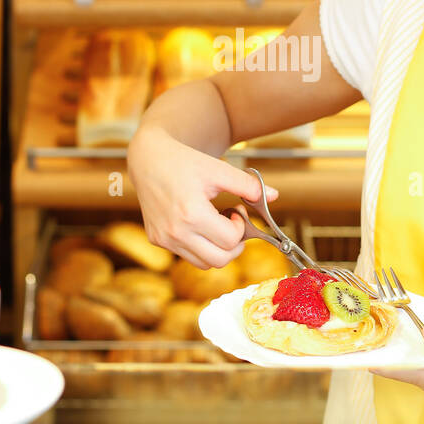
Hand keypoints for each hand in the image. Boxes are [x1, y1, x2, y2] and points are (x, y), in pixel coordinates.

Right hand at [126, 126, 278, 269]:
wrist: (149, 159)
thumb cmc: (185, 162)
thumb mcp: (219, 169)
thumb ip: (248, 185)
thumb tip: (274, 196)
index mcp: (191, 213)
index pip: (230, 239)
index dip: (241, 227)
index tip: (237, 210)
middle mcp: (175, 231)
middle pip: (220, 260)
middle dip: (234, 245)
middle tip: (234, 225)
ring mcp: (164, 238)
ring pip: (204, 263)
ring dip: (218, 249)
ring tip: (217, 225)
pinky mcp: (157, 240)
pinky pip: (187, 256)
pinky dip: (201, 247)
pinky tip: (201, 225)